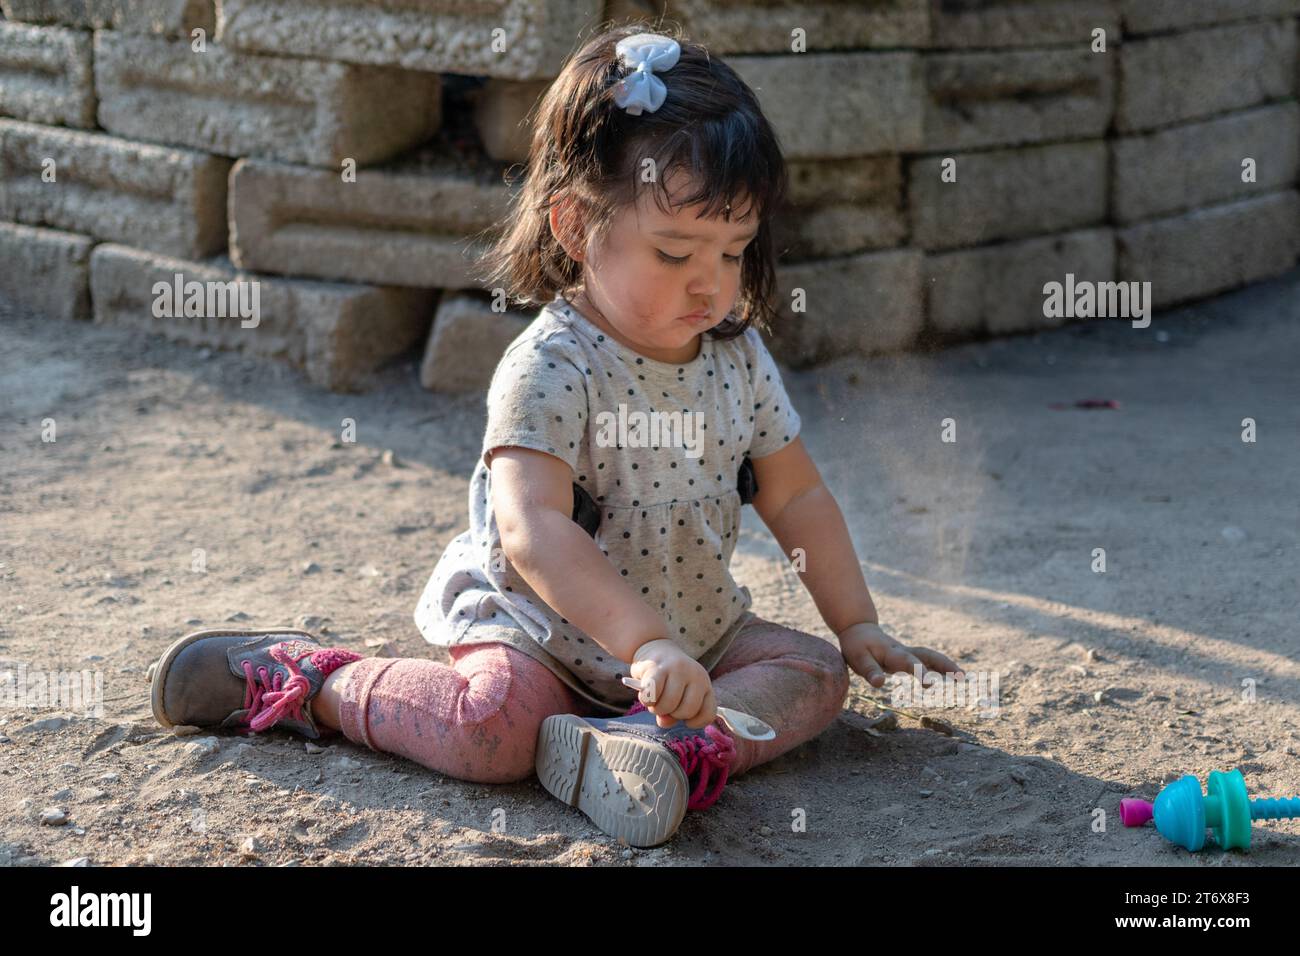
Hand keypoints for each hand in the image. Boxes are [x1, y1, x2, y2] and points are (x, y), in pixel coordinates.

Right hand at [628, 638, 716, 729]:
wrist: (654, 648)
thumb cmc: (667, 679)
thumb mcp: (678, 697)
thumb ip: (674, 714)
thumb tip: (664, 722)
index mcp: (705, 685)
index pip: (708, 714)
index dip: (695, 722)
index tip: (684, 718)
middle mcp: (696, 675)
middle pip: (686, 711)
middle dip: (671, 714)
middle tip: (664, 705)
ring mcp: (678, 669)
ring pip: (668, 705)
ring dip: (656, 708)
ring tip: (653, 700)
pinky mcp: (658, 667)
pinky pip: (652, 694)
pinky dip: (646, 700)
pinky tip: (644, 695)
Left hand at [838, 622, 963, 688]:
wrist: (860, 631)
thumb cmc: (857, 647)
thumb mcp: (858, 659)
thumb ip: (870, 671)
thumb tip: (880, 684)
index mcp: (890, 652)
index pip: (907, 662)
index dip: (917, 671)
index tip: (927, 683)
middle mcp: (902, 650)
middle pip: (926, 655)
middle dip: (943, 665)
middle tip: (960, 676)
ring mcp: (907, 652)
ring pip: (930, 656)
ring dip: (946, 665)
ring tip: (962, 677)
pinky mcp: (909, 656)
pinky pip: (928, 660)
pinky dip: (941, 667)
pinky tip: (954, 676)